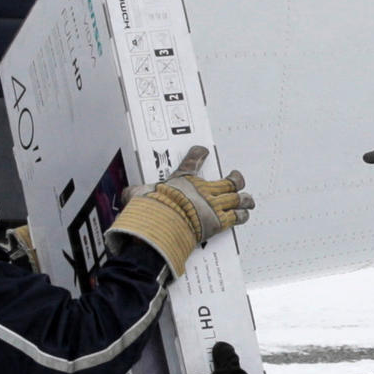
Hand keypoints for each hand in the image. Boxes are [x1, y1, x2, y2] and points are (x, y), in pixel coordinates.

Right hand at [109, 163, 250, 271]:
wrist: (163, 222)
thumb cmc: (151, 208)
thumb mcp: (138, 195)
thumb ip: (135, 193)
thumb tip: (126, 195)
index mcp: (184, 180)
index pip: (193, 161)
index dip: (199, 154)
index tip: (203, 151)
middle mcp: (203, 190)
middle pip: (228, 181)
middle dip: (235, 179)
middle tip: (236, 178)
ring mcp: (213, 205)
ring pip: (237, 198)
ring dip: (245, 199)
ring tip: (248, 199)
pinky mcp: (219, 222)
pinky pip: (236, 217)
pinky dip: (242, 215)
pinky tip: (244, 215)